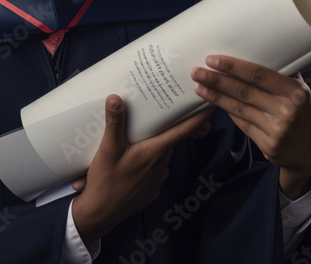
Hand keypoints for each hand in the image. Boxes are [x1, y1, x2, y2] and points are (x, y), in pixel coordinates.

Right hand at [70, 95, 215, 241]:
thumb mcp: (107, 149)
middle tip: (160, 108)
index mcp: (154, 152)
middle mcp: (161, 165)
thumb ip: (114, 123)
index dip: (199, 118)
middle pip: (171, 138)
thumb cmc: (106, 182)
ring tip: (138, 132)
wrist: (100, 214)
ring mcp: (157, 178)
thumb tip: (116, 97)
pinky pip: (154, 167)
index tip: (210, 105)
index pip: (184, 131)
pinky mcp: (151, 188)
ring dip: (154, 142)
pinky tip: (131, 156)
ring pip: (161, 152)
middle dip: (168, 124)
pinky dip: (148, 158)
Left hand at [191, 55, 310, 197]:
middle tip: (197, 72)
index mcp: (295, 92)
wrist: (308, 150)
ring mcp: (277, 130)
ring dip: (216, 97)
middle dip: (217, 81)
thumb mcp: (298, 90)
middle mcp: (287, 111)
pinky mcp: (268, 146)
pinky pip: (242, 123)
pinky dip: (227, 111)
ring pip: (239, 109)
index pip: (259, 75)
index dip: (234, 67)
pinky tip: (214, 102)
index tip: (213, 60)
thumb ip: (280, 74)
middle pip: (245, 92)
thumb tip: (256, 49)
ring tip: (198, 86)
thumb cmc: (300, 112)